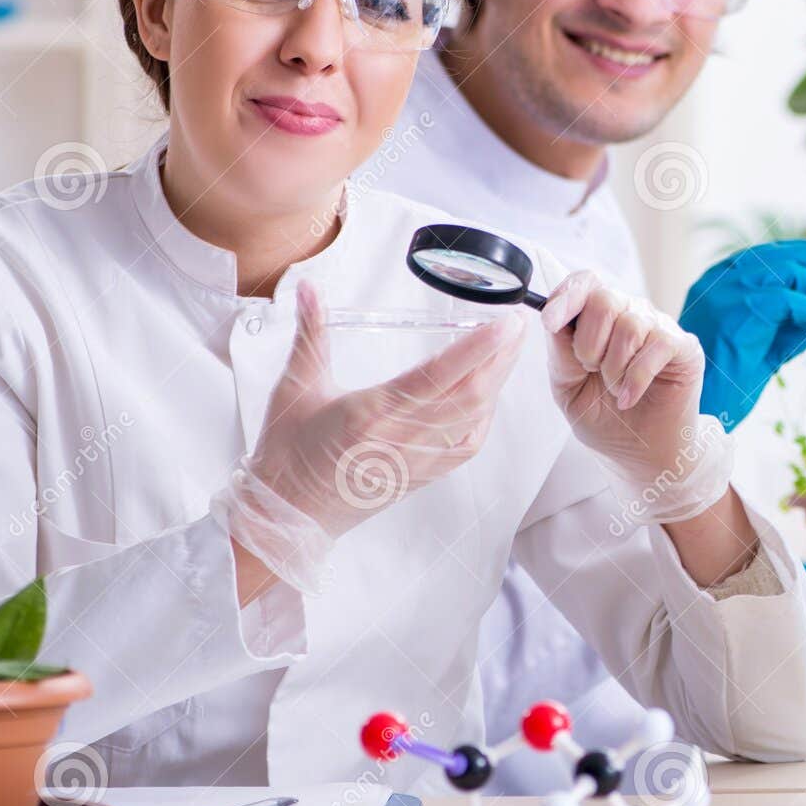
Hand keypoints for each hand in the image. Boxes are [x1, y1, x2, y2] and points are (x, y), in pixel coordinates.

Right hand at [212, 281, 524, 589]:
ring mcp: (415, 460)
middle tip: (519, 326)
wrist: (286, 517)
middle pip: (470, 395)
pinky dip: (484, 419)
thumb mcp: (295, 387)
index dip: (478, 349)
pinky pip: (465, 446)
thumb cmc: (287, 455)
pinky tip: (488, 398)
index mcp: (373, 412)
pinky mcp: (420, 475)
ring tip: (509, 352)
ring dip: (497, 384)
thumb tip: (308, 289)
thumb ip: (311, 333)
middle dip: (501, 358)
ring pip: (474, 419)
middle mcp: (401, 437)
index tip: (505, 325)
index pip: (438, 375)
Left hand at [541, 272, 728, 521]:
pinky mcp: (684, 347)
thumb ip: (560, 352)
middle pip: (604, 299)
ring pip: (629, 324)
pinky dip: (635, 378)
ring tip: (614, 390)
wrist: (638, 455)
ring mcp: (659, 328)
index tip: (550, 322)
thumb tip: (555, 319)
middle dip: (588, 344)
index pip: (585, 283)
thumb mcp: (567, 387)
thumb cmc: (604, 418)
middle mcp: (630, 314)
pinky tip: (629, 397)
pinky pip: (657, 345)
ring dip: (613, 367)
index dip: (566, 296)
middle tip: (592, 371)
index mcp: (598, 318)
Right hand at [679, 240, 805, 429]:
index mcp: (722, 283)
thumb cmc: (725, 384)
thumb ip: (794, 326)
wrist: (697, 411)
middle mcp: (721, 280)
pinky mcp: (739, 312)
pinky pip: (789, 301)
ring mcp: (727, 293)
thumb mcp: (767, 347)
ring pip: (789, 273)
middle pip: (782, 254)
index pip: (771, 255)